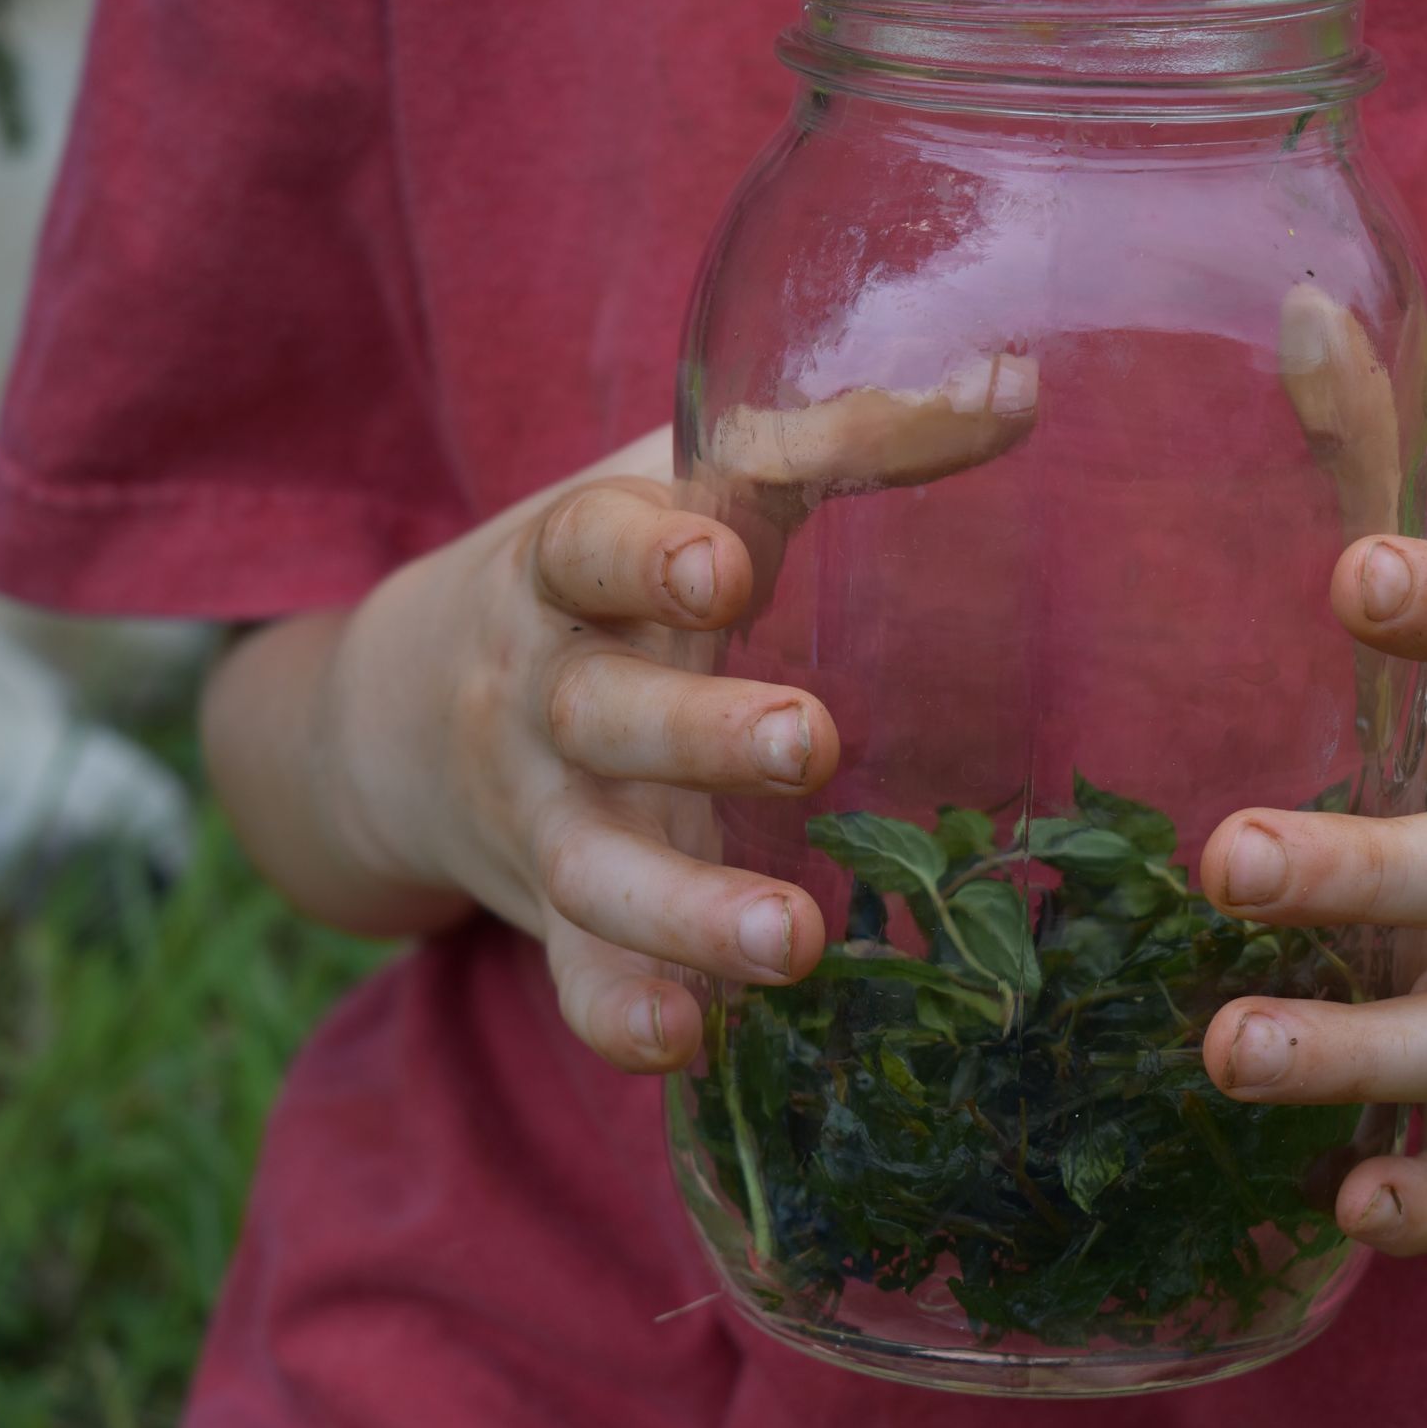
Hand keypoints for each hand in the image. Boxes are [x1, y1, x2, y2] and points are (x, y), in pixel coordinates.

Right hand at [315, 363, 1035, 1074]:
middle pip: (597, 714)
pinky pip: (573, 975)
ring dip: (683, 909)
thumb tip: (1018, 381)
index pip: (586, 549)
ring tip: (795, 945)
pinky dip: (619, 1012)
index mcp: (571, 571)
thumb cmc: (612, 570)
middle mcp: (542, 693)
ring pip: (591, 866)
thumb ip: (838, 439)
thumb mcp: (693, 491)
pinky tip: (690, 1046)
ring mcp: (542, 816)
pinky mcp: (554, 917)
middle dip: (692, 733)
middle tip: (806, 743)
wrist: (408, 701)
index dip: (646, 556)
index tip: (728, 567)